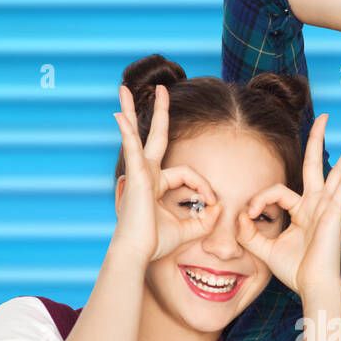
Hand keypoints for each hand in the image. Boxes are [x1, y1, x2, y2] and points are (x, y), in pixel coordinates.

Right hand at [111, 84, 217, 264]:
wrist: (137, 252)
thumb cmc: (156, 243)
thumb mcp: (189, 230)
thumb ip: (205, 220)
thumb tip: (221, 209)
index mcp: (157, 184)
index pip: (187, 174)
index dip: (203, 186)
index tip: (211, 204)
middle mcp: (146, 174)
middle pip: (154, 137)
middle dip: (159, 113)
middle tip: (160, 89)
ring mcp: (138, 173)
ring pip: (137, 135)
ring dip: (132, 110)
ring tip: (124, 88)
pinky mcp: (134, 176)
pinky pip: (131, 148)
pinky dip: (126, 132)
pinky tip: (119, 115)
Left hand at [238, 113, 340, 297]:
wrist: (312, 286)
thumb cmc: (294, 270)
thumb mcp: (263, 248)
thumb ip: (248, 233)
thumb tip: (238, 217)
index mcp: (301, 212)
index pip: (278, 191)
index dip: (259, 199)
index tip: (248, 216)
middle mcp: (316, 206)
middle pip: (316, 165)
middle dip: (317, 140)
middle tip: (323, 117)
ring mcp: (327, 208)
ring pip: (336, 173)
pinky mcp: (335, 214)